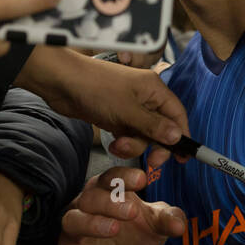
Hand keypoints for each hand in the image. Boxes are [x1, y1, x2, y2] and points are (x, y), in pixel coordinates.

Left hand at [18, 48, 187, 164]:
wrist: (61, 83)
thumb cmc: (96, 89)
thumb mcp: (128, 111)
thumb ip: (154, 126)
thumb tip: (178, 137)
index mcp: (154, 89)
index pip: (177, 115)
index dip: (183, 136)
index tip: (183, 158)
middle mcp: (145, 97)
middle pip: (162, 128)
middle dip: (155, 145)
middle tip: (151, 161)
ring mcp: (129, 107)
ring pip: (144, 134)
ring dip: (135, 144)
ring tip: (119, 144)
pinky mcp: (115, 115)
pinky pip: (128, 134)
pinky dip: (123, 141)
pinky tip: (113, 143)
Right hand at [56, 166, 185, 244]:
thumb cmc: (132, 240)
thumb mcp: (154, 228)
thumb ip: (167, 220)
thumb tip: (178, 224)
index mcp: (106, 193)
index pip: (110, 177)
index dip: (123, 176)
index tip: (142, 179)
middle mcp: (84, 208)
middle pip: (90, 196)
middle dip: (110, 201)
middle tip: (132, 211)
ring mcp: (73, 232)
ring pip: (72, 220)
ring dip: (93, 223)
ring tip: (114, 229)